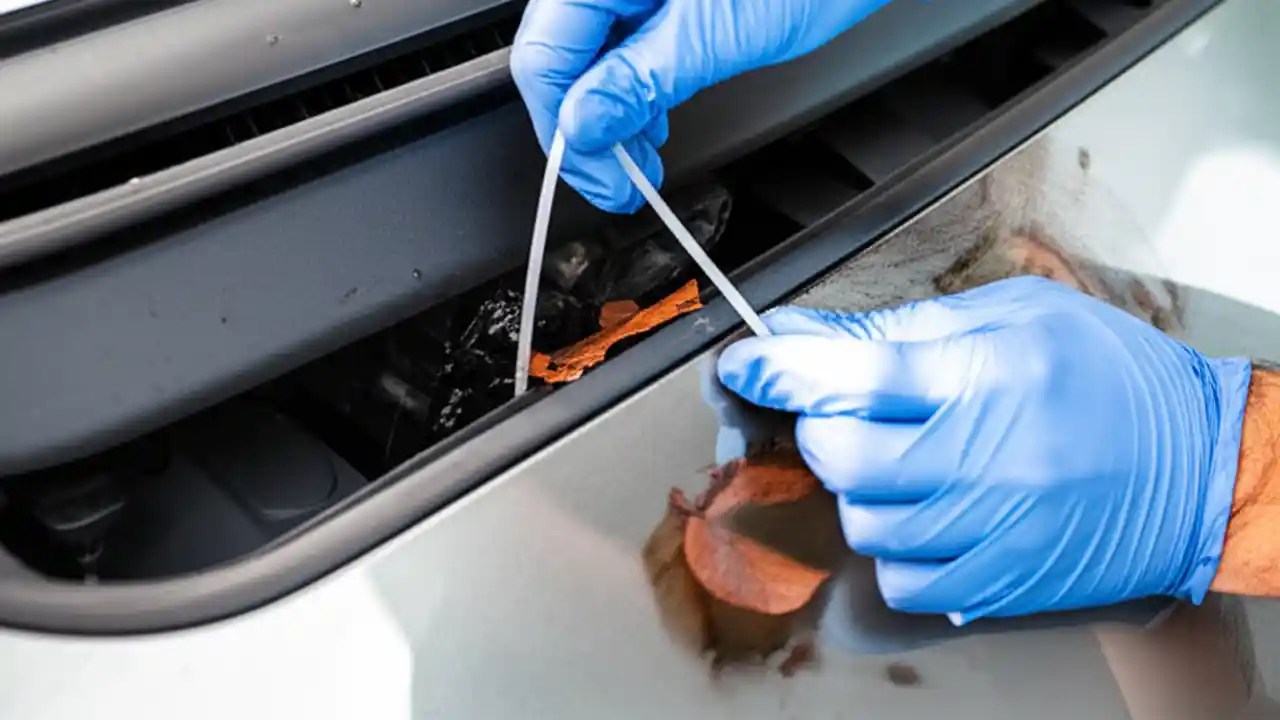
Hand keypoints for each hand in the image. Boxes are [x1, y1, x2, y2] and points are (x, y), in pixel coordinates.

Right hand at [510, 0, 890, 212]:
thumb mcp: (711, 36)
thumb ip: (636, 83)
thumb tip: (581, 128)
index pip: (542, 57)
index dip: (564, 128)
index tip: (600, 176)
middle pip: (559, 60)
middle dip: (585, 129)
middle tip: (619, 183)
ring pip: (588, 60)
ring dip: (608, 118)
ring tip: (639, 164)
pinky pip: (620, 47)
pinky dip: (631, 90)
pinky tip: (649, 122)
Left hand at [716, 276, 1251, 623]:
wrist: (1199, 466)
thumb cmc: (1111, 377)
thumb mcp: (1018, 316)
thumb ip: (908, 326)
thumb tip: (807, 336)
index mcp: (992, 375)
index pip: (856, 374)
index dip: (781, 368)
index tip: (746, 363)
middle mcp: (989, 457)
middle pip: (843, 456)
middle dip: (820, 427)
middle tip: (839, 409)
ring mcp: (995, 527)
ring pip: (864, 521)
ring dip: (857, 486)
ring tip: (901, 457)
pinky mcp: (1001, 578)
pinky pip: (902, 579)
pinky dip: (894, 546)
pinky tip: (925, 511)